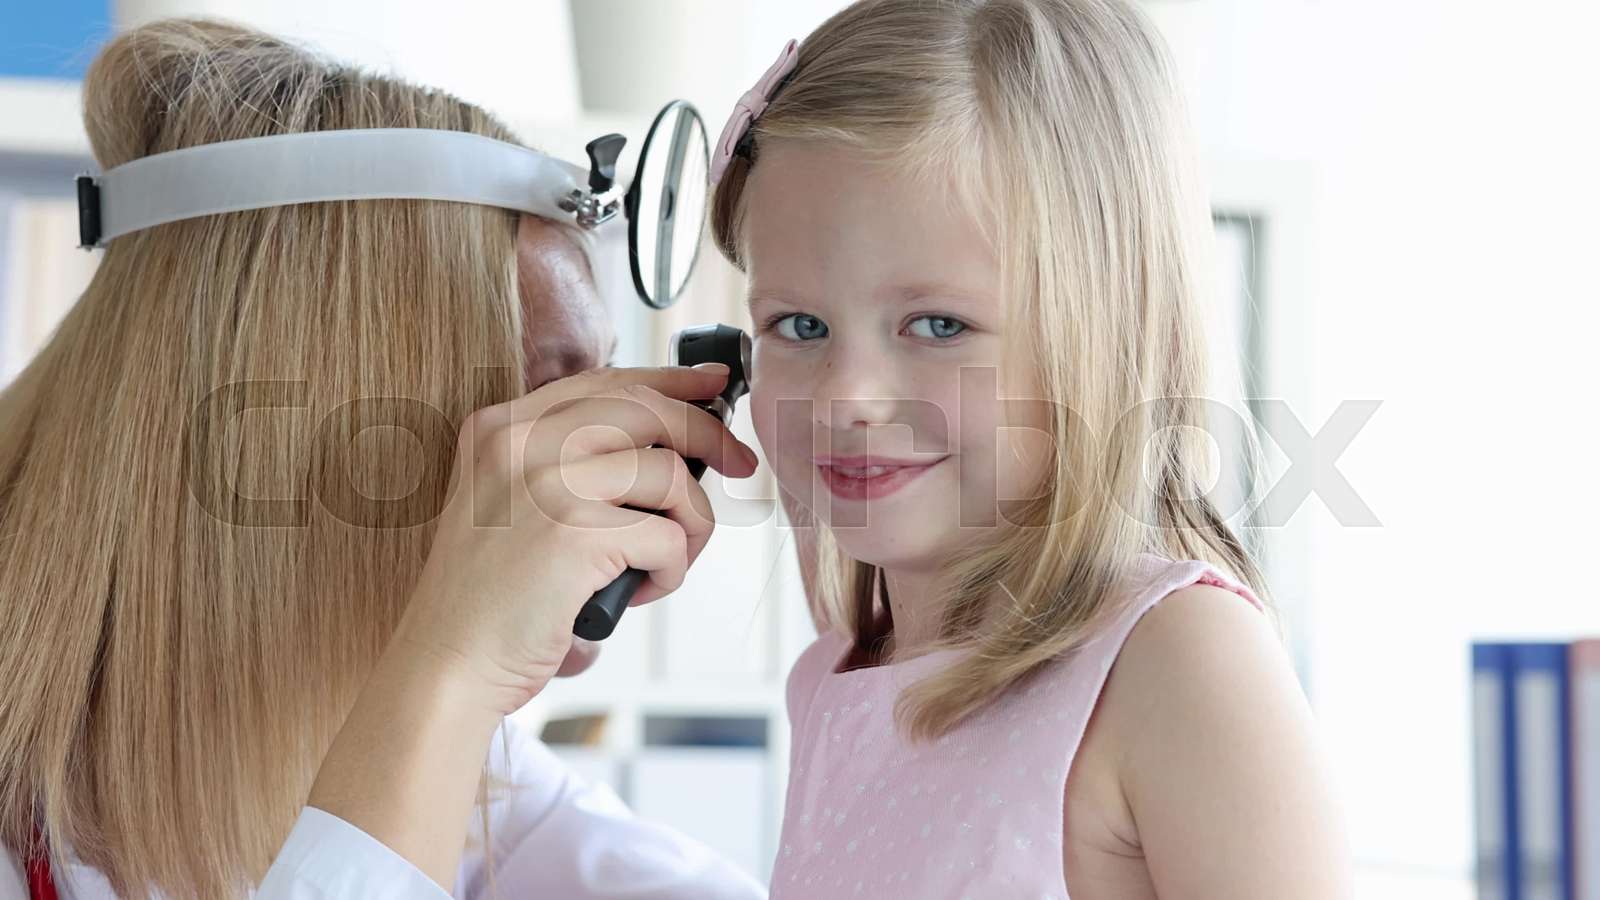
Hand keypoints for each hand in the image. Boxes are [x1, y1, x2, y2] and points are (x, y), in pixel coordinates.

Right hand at [392, 363, 758, 715]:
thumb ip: (569, 465)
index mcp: (501, 428)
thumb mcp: (512, 506)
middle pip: (647, 410)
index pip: (604, 381)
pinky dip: (670, 571)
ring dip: (689, 526)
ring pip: (671, 475)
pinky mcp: (574, 534)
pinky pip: (667, 537)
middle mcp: (519, 443)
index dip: (670, 380)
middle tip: (738, 465)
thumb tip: (674, 446)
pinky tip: (636, 593)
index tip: (715, 385)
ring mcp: (546, 483)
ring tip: (659, 565)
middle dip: (707, 435)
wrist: (446, 665)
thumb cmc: (491, 600)